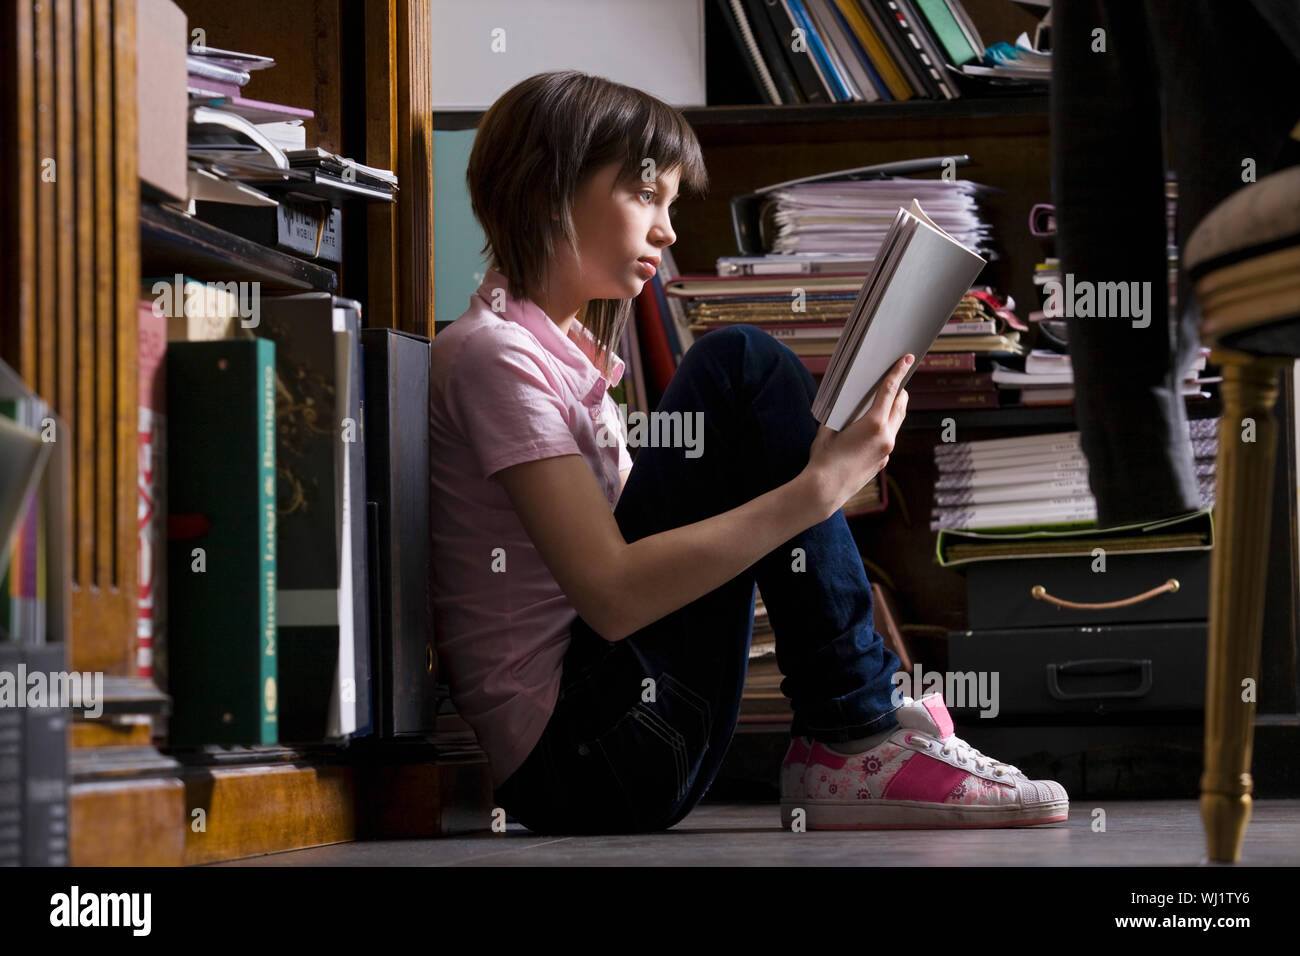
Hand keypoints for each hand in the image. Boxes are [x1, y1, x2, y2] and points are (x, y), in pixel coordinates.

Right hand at [804, 353, 911, 519]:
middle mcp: (886, 437)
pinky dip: (884, 429)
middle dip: (900, 391)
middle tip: (898, 379)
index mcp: (874, 424)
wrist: (825, 490)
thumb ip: (842, 414)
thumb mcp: (829, 428)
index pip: (889, 391)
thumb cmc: (823, 458)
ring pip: (896, 424)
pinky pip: (888, 439)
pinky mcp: (882, 462)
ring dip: (894, 411)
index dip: (898, 372)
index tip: (906, 360)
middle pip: (900, 406)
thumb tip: (847, 406)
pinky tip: (871, 430)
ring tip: (887, 401)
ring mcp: (886, 451)